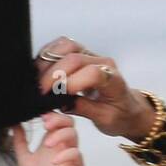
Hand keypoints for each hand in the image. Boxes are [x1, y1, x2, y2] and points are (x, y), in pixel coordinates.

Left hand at [13, 113, 84, 165]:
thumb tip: (14, 123)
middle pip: (68, 123)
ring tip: (46, 144)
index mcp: (51, 140)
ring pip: (73, 136)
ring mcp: (70, 156)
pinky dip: (66, 155)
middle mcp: (62, 145)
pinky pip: (76, 155)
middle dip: (58, 120)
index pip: (57, 120)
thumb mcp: (23, 158)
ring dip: (60, 135)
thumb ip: (20, 141)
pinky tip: (54, 160)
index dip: (51, 115)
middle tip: (46, 123)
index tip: (40, 115)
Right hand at [36, 38, 154, 141]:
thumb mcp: (105, 120)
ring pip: (66, 46)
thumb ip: (84, 109)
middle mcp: (103, 63)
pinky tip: (41, 69)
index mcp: (114, 81)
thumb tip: (62, 103)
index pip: (92, 73)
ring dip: (48, 61)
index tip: (54, 96)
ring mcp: (92, 55)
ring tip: (38, 79)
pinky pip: (62, 46)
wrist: (128, 108)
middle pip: (75, 57)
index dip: (71, 82)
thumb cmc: (119, 115)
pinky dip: (48, 55)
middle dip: (53, 74)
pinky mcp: (82, 54)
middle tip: (40, 91)